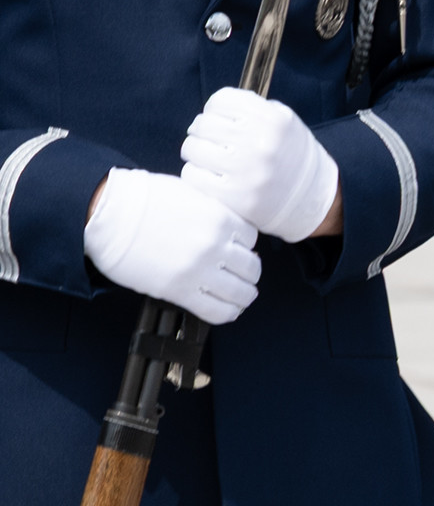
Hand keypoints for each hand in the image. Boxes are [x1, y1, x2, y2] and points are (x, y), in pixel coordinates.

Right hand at [83, 169, 259, 324]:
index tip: (238, 250)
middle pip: (251, 267)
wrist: (108, 213)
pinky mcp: (179, 291)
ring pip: (241, 292)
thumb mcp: (190, 193)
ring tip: (238, 296)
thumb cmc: (140, 198)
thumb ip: (212, 211)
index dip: (245, 245)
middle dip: (248, 272)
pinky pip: (217, 310)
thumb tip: (221, 224)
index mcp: (222, 218)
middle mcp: (216, 245)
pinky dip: (226, 313)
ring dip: (242, 296)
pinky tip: (225, 309)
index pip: (252, 238)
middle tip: (241, 275)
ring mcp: (200, 270)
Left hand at [177, 87, 338, 241]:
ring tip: (207, 156)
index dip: (215, 107)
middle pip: (204, 123)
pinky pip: (193, 175)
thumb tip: (214, 108)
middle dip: (202, 129)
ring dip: (196, 151)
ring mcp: (246, 171)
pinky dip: (196, 173)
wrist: (310, 196)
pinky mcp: (233, 196)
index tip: (219, 117)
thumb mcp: (285, 123)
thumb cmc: (289, 154)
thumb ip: (254, 110)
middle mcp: (260, 143)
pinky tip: (208, 174)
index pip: (222, 100)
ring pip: (193, 148)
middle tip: (209, 138)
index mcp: (274, 121)